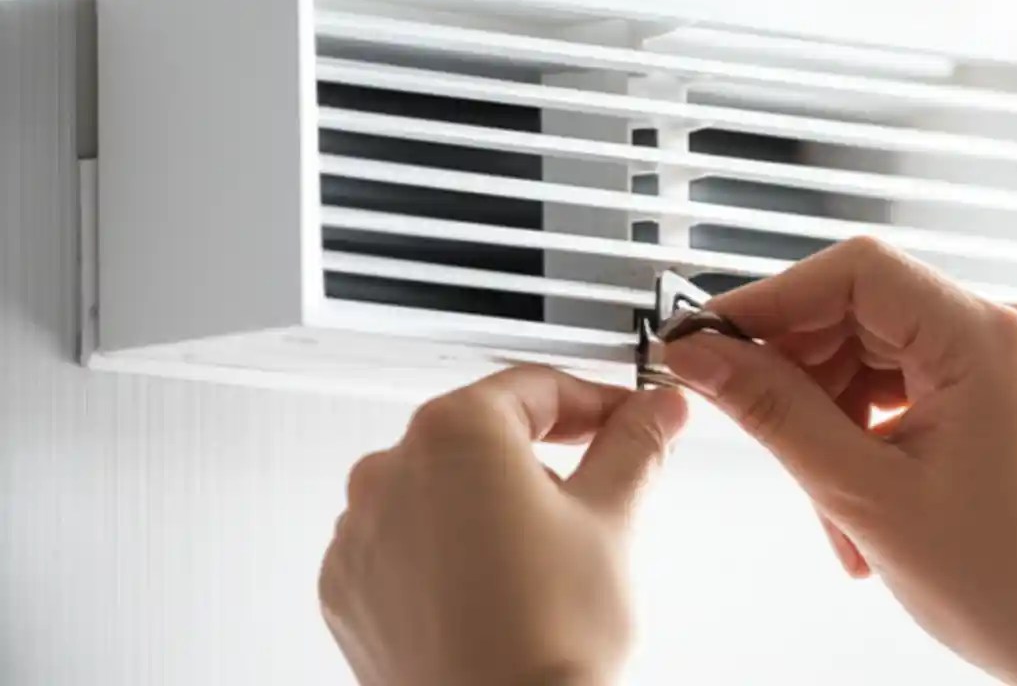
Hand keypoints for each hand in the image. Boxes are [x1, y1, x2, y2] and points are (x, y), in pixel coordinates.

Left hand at [319, 366, 686, 685]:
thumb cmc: (549, 639)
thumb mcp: (612, 520)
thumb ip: (634, 446)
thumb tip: (657, 412)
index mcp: (455, 433)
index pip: (536, 387)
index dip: (594, 402)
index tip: (626, 419)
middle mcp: (390, 470)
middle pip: (483, 435)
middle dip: (544, 452)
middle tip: (598, 486)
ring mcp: (361, 531)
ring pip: (440, 489)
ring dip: (489, 502)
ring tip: (543, 554)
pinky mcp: (347, 586)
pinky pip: (404, 541)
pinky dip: (444, 549)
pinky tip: (492, 585)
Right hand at [664, 237, 1016, 684]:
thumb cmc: (1002, 583)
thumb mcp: (862, 492)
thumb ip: (773, 411)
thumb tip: (701, 356)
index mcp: (991, 342)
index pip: (858, 273)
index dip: (772, 299)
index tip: (709, 336)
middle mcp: (1010, 333)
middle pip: (862, 311)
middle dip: (799, 372)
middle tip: (747, 419)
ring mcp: (1009, 361)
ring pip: (874, 352)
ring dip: (829, 416)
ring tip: (825, 501)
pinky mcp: (999, 388)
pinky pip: (904, 379)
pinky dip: (864, 426)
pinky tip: (852, 490)